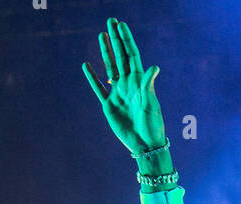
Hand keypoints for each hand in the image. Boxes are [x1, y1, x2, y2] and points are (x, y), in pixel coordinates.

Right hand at [82, 18, 165, 155]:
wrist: (144, 145)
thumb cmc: (152, 126)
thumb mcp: (150, 104)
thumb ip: (148, 84)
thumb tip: (154, 67)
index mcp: (139, 82)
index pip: (132, 56)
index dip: (126, 40)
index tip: (121, 25)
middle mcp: (129, 85)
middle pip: (121, 57)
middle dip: (116, 39)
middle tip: (111, 21)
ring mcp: (118, 94)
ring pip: (110, 68)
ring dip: (106, 52)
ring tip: (101, 35)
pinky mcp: (110, 105)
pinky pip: (99, 88)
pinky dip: (93, 77)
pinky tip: (86, 65)